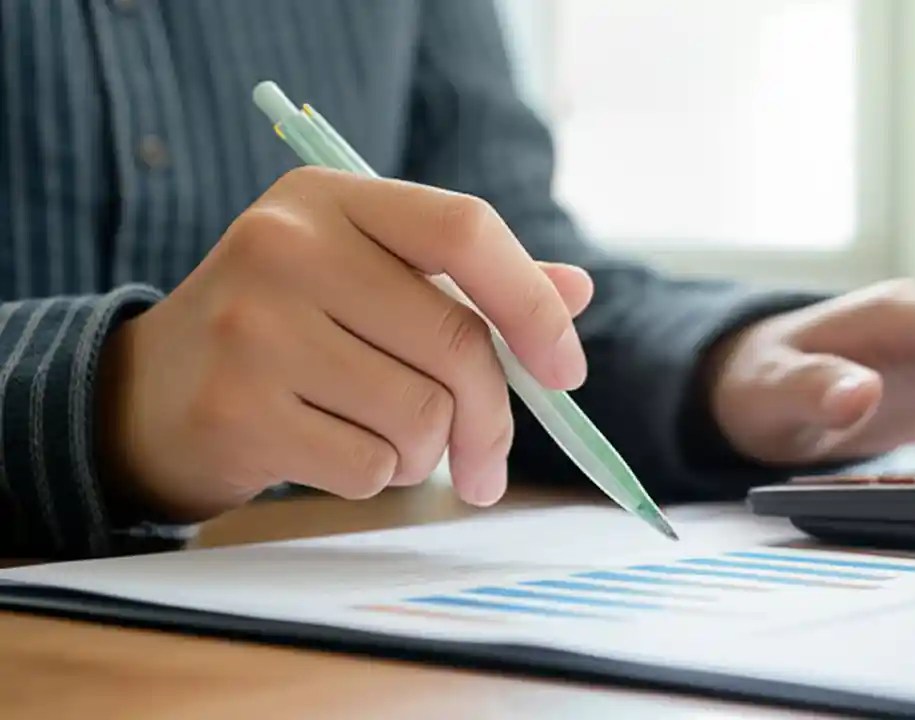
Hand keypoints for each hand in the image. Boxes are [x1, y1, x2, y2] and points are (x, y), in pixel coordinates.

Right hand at [97, 167, 592, 520]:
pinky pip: (369, 467)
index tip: (565, 372)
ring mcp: (255, 325)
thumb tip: (574, 293)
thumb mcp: (368, 279)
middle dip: (492, 419)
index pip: (466, 229)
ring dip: (425, 450)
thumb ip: (469, 283)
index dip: (532, 306)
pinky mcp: (237, 407)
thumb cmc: (289, 330)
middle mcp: (286, 245)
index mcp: (331, 197)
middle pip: (456, 341)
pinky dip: (375, 478)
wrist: (152, 392)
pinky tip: (333, 454)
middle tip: (488, 462)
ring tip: (382, 439)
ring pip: (420, 414)